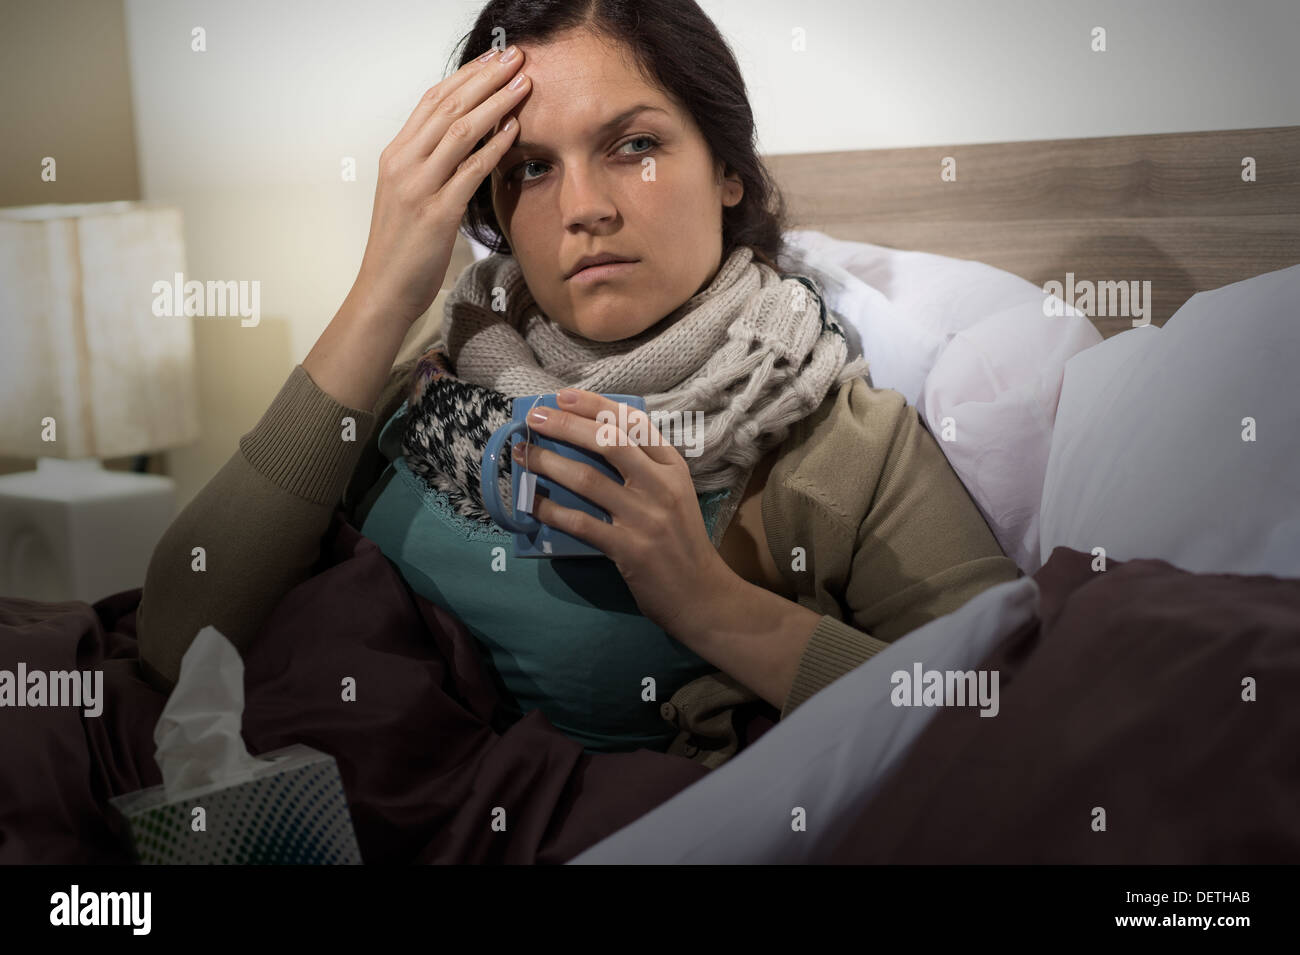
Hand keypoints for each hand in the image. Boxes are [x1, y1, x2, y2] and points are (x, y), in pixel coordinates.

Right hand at [350, 44, 531, 326]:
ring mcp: (418, 186)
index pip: (432, 101)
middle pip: (448, 106)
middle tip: (517, 58)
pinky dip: (494, 146)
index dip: (466, 76)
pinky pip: (470, 170)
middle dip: (486, 78)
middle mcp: (403, 163)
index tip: (494, 60)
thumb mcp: (408, 195)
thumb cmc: (401, 248)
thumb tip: (465, 141)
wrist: (383, 289)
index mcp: (395, 155)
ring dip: (496, 103)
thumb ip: (430, 166)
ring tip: (524, 84)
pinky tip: (515, 130)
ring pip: (460, 130)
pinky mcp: (436, 212)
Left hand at [511, 390, 744, 639]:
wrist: (701, 594)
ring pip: (588, 478)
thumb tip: (593, 440)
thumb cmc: (682, 541)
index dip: (595, 405)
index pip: (633, 422)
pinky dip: (552, 510)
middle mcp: (660, 486)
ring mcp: (644, 517)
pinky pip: (581, 523)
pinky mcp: (628, 548)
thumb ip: (645, 468)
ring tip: (523, 453)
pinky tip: (533, 503)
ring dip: (549, 462)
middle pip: (608, 441)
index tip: (564, 396)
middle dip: (566, 424)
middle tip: (535, 416)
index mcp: (673, 467)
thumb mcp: (675, 494)